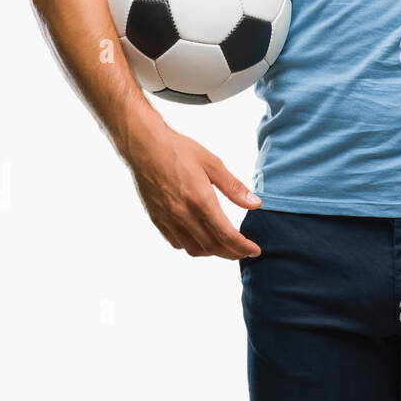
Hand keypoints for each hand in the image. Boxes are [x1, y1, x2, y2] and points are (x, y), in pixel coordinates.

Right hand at [121, 122, 261, 259]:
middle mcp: (183, 214)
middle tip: (243, 251)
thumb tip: (255, 204)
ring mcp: (168, 219)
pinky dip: (192, 246)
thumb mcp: (213, 163)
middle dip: (231, 253)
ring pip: (193, 249)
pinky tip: (200, 238)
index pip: (226, 234)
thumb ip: (234, 187)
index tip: (255, 250)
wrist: (144, 147)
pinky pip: (177, 243)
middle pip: (211, 246)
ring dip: (212, 252)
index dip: (243, 246)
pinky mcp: (157, 219)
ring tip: (225, 246)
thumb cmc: (179, 150)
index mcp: (200, 200)